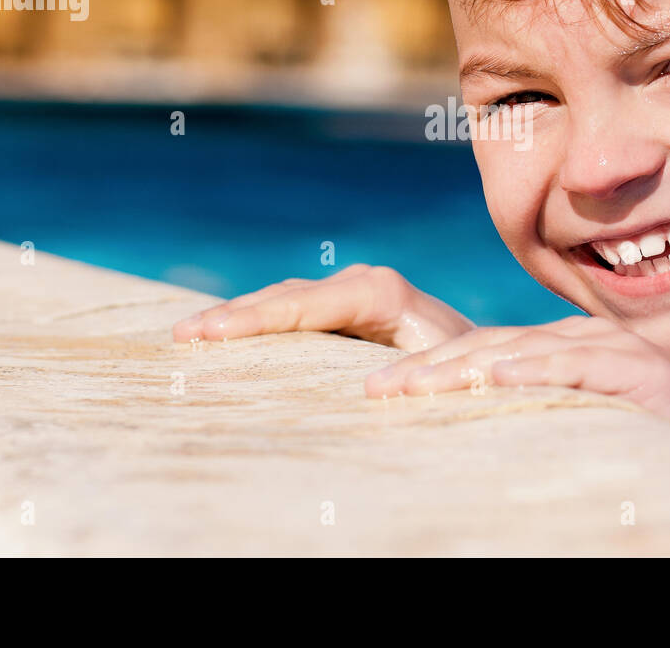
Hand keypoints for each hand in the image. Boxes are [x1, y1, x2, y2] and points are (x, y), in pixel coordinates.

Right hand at [171, 264, 475, 351]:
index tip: (213, 333)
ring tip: (191, 335)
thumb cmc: (462, 373)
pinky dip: (258, 319)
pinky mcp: (346, 306)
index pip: (305, 303)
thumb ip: (398, 372)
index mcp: (381, 293)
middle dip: (235, 315)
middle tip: (184, 335)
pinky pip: (294, 309)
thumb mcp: (436, 372)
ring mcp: (352, 291)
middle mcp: (363, 283)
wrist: (486, 360)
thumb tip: (363, 387)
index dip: (257, 318)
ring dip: (239, 316)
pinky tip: (223, 334)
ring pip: (285, 299)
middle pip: (286, 296)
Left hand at [365, 315, 669, 477]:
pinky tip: (493, 382)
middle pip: (489, 347)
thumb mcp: (583, 423)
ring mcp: (612, 351)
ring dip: (464, 369)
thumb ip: (538, 414)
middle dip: (428, 369)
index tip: (376, 391)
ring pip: (523, 353)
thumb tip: (480, 434)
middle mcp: (582, 341)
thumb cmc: (659, 438)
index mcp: (562, 350)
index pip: (483, 353)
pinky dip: (534, 372)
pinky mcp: (642, 371)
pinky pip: (579, 369)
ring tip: (412, 387)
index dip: (430, 369)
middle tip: (373, 391)